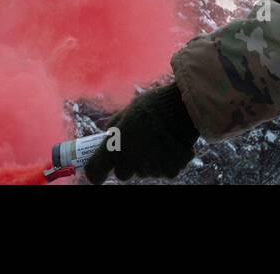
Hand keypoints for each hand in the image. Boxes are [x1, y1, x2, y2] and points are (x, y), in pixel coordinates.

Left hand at [83, 83, 198, 183]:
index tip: (98, 174)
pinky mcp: (169, 171)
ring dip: (147, 161)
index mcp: (115, 145)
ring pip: (144, 171)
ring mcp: (151, 167)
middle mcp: (131, 160)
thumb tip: (109, 133)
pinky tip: (171, 146)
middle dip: (127, 163)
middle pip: (122, 173)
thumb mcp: (129, 109)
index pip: (95, 169)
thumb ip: (116, 125)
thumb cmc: (154, 104)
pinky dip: (165, 162)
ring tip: (158, 141)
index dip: (95, 173)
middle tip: (137, 147)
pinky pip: (162, 171)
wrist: (184, 108)